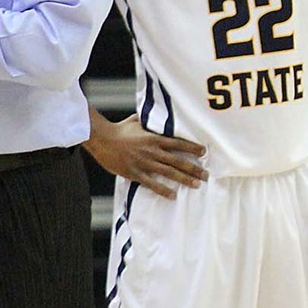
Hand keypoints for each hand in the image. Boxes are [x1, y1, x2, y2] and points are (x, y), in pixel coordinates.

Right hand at [84, 114, 206, 197]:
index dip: (192, 148)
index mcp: (153, 138)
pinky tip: (173, 195)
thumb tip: (156, 112)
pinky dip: (163, 190)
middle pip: (177, 161)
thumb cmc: (119, 129)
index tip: (204, 152)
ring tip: (196, 185)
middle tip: (206, 175)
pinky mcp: (134, 173)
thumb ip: (149, 120)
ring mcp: (143, 163)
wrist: (101, 139)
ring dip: (183, 179)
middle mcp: (151, 151)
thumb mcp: (136, 120)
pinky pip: (151, 183)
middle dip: (193, 168)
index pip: (178, 143)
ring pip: (168, 172)